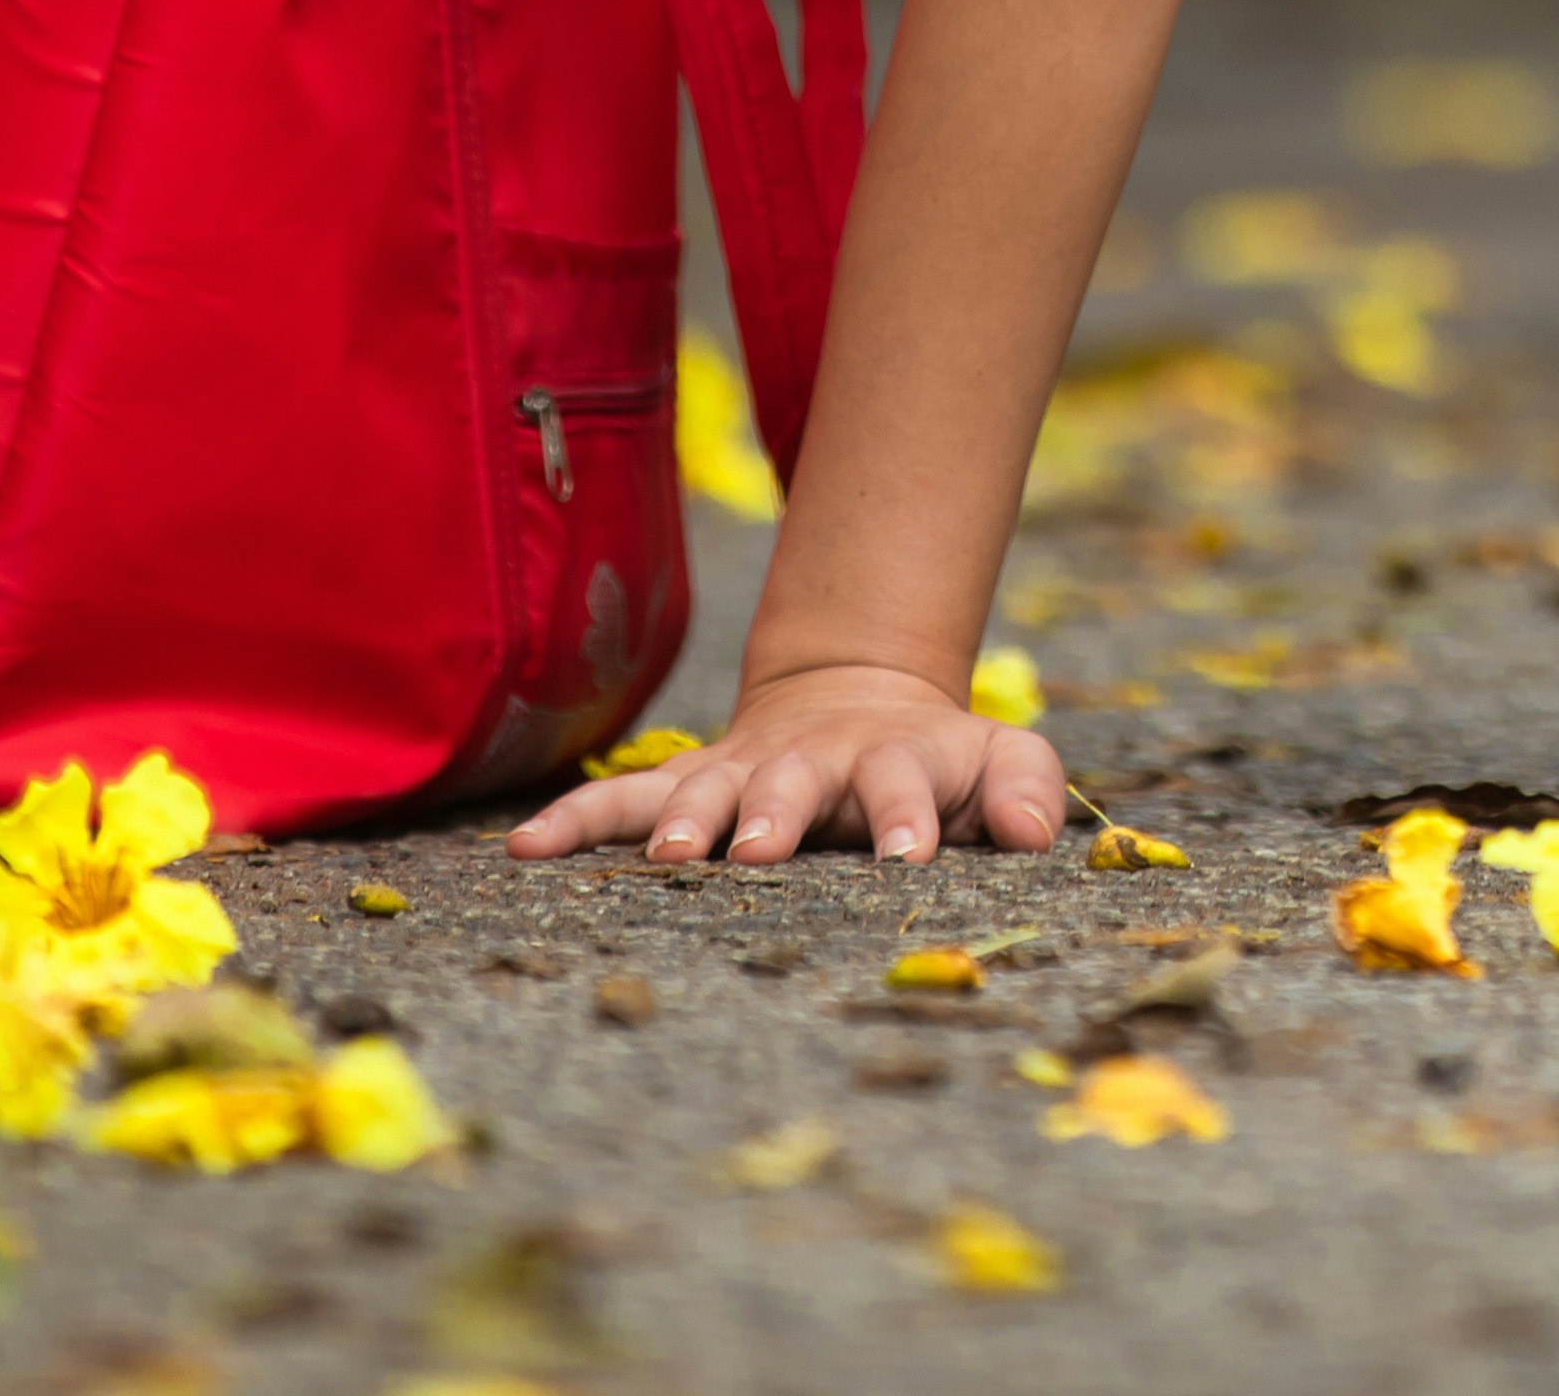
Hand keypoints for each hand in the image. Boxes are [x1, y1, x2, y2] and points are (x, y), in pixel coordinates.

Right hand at [501, 657, 1063, 865]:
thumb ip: (1026, 788)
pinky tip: (524, 848)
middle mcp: (811, 763)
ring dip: (680, 820)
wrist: (859, 703)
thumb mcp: (1002, 759)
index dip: (907, 816)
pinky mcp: (688, 787)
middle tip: (760, 853)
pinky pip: (621, 801)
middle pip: (792, 783)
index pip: (906, 781)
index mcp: (894, 758)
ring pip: (702, 790)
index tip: (907, 856)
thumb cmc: (940, 760)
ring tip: (663, 856)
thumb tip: (1034, 836)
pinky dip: (575, 821)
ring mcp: (743, 773)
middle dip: (776, 815)